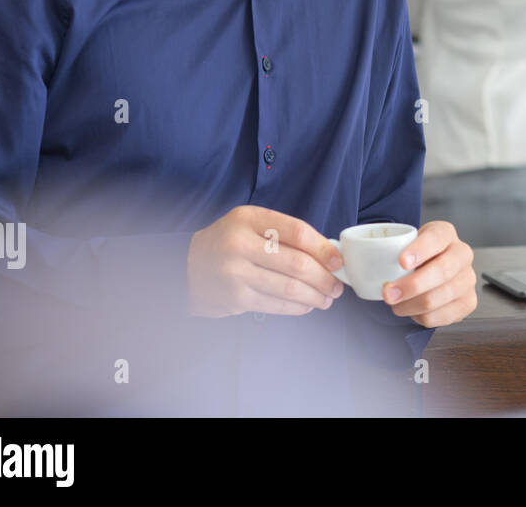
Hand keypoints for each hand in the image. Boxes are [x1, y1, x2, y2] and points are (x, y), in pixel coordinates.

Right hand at [187, 205, 345, 317]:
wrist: (188, 266)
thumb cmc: (230, 242)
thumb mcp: (253, 224)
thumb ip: (285, 234)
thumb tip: (327, 254)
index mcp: (249, 219)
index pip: (297, 232)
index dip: (323, 249)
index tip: (337, 261)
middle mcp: (240, 244)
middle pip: (297, 264)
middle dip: (323, 278)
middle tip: (337, 287)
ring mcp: (235, 273)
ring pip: (288, 288)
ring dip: (314, 296)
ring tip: (327, 299)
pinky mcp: (233, 298)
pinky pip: (275, 305)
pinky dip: (296, 307)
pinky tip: (307, 305)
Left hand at [382, 221, 477, 327]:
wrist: (430, 270)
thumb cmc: (415, 257)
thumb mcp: (404, 244)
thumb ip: (388, 248)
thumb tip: (357, 260)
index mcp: (446, 233)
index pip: (436, 238)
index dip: (420, 250)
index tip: (402, 262)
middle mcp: (462, 254)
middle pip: (442, 271)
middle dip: (411, 285)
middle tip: (388, 293)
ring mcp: (468, 279)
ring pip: (439, 297)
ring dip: (411, 305)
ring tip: (396, 305)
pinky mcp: (468, 302)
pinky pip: (443, 316)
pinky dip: (422, 317)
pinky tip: (413, 310)